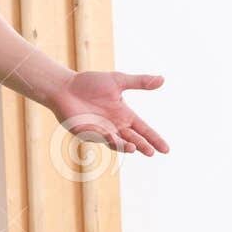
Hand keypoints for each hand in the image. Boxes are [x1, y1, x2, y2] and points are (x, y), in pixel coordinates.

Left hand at [45, 70, 167, 156]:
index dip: (154, 139)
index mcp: (123, 115)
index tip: (166, 149)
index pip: (143, 129)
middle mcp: (114, 126)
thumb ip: (139, 82)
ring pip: (116, 142)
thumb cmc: (90, 84)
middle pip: (133, 139)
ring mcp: (100, 131)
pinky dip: (107, 139)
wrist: (65, 87)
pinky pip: (99, 137)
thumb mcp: (118, 81)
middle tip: (152, 152)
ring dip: (125, 146)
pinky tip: (114, 138)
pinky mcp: (86, 133)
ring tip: (134, 148)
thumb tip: (162, 80)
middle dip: (142, 146)